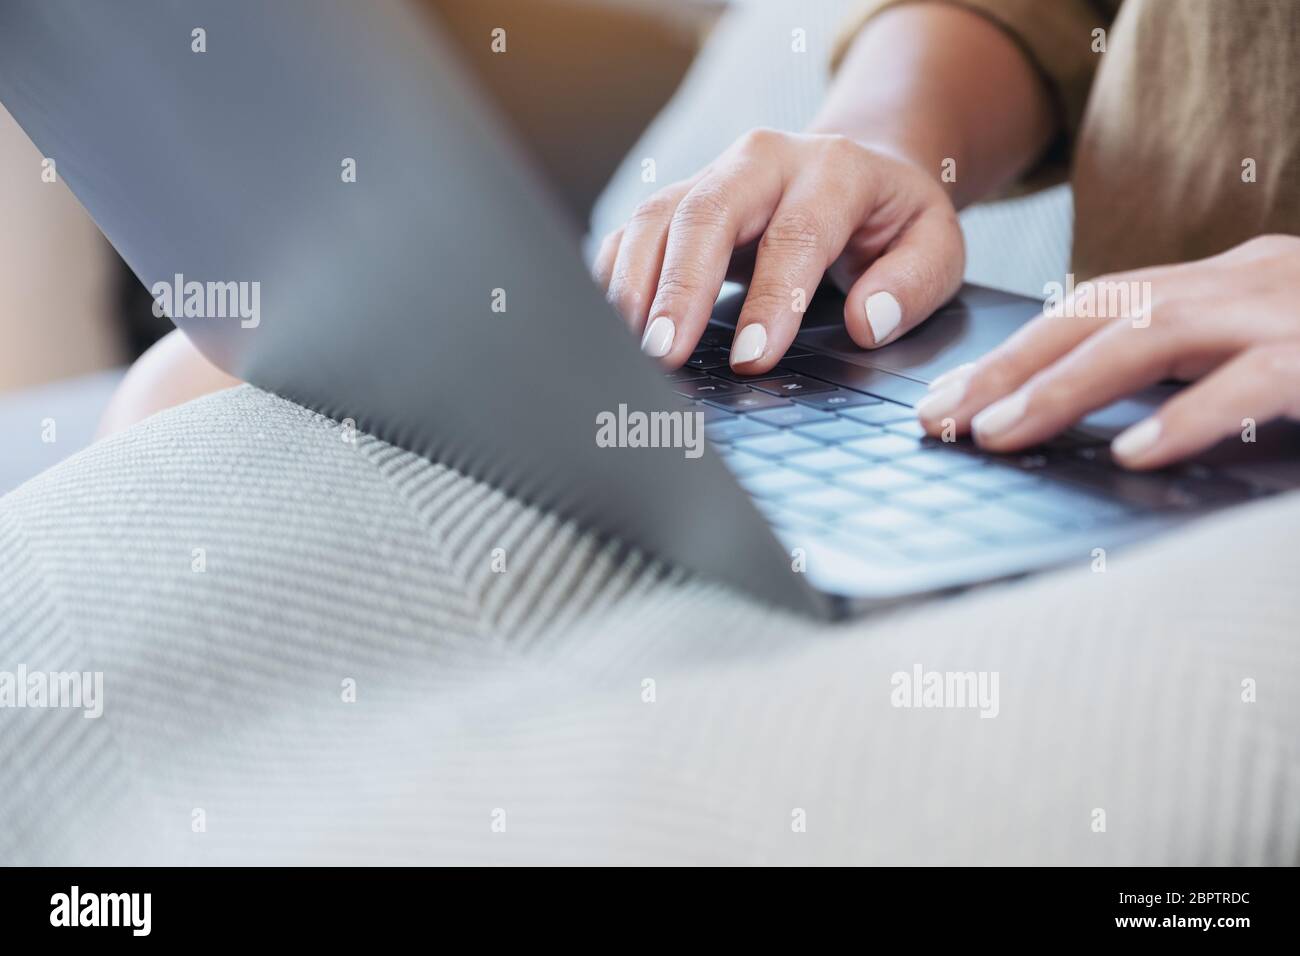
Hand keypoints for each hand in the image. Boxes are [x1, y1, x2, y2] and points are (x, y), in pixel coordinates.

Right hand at [592, 128, 963, 372]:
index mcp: (833, 168)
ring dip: (634, 286)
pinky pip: (630, 233)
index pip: (795, 232)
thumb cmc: (890, 221)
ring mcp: (710, 176)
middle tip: (664, 354)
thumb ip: (914, 282)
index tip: (754, 357)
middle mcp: (762, 161)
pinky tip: (609, 326)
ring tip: (626, 348)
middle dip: (680, 288)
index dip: (773, 297)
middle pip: (706, 212)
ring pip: (656, 218)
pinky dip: (613, 280)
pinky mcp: (676, 202)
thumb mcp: (934, 244)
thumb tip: (869, 320)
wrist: (858, 169)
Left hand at [916, 235, 1299, 468]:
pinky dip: (1187, 416)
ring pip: (1154, 335)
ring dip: (1064, 387)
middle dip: (1009, 365)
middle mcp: (1244, 286)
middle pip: (1103, 312)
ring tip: (997, 434)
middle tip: (938, 418)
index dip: (1016, 352)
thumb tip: (1120, 432)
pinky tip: (1131, 453)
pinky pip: (1253, 381)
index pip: (1097, 309)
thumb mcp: (1270, 353)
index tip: (950, 396)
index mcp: (1223, 286)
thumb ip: (1198, 377)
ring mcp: (1284, 314)